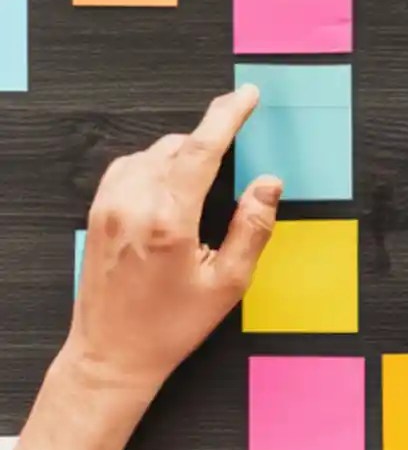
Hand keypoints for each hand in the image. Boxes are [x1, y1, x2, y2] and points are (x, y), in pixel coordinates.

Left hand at [66, 86, 281, 396]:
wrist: (113, 353)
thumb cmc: (171, 325)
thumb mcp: (229, 283)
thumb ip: (253, 227)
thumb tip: (269, 183)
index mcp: (169, 221)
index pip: (202, 150)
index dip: (228, 116)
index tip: (247, 96)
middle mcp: (134, 205)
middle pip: (180, 147)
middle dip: (211, 139)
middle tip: (238, 148)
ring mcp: (109, 206)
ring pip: (154, 153)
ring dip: (185, 154)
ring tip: (207, 181)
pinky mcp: (97, 212)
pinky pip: (130, 166)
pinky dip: (157, 164)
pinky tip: (173, 184)